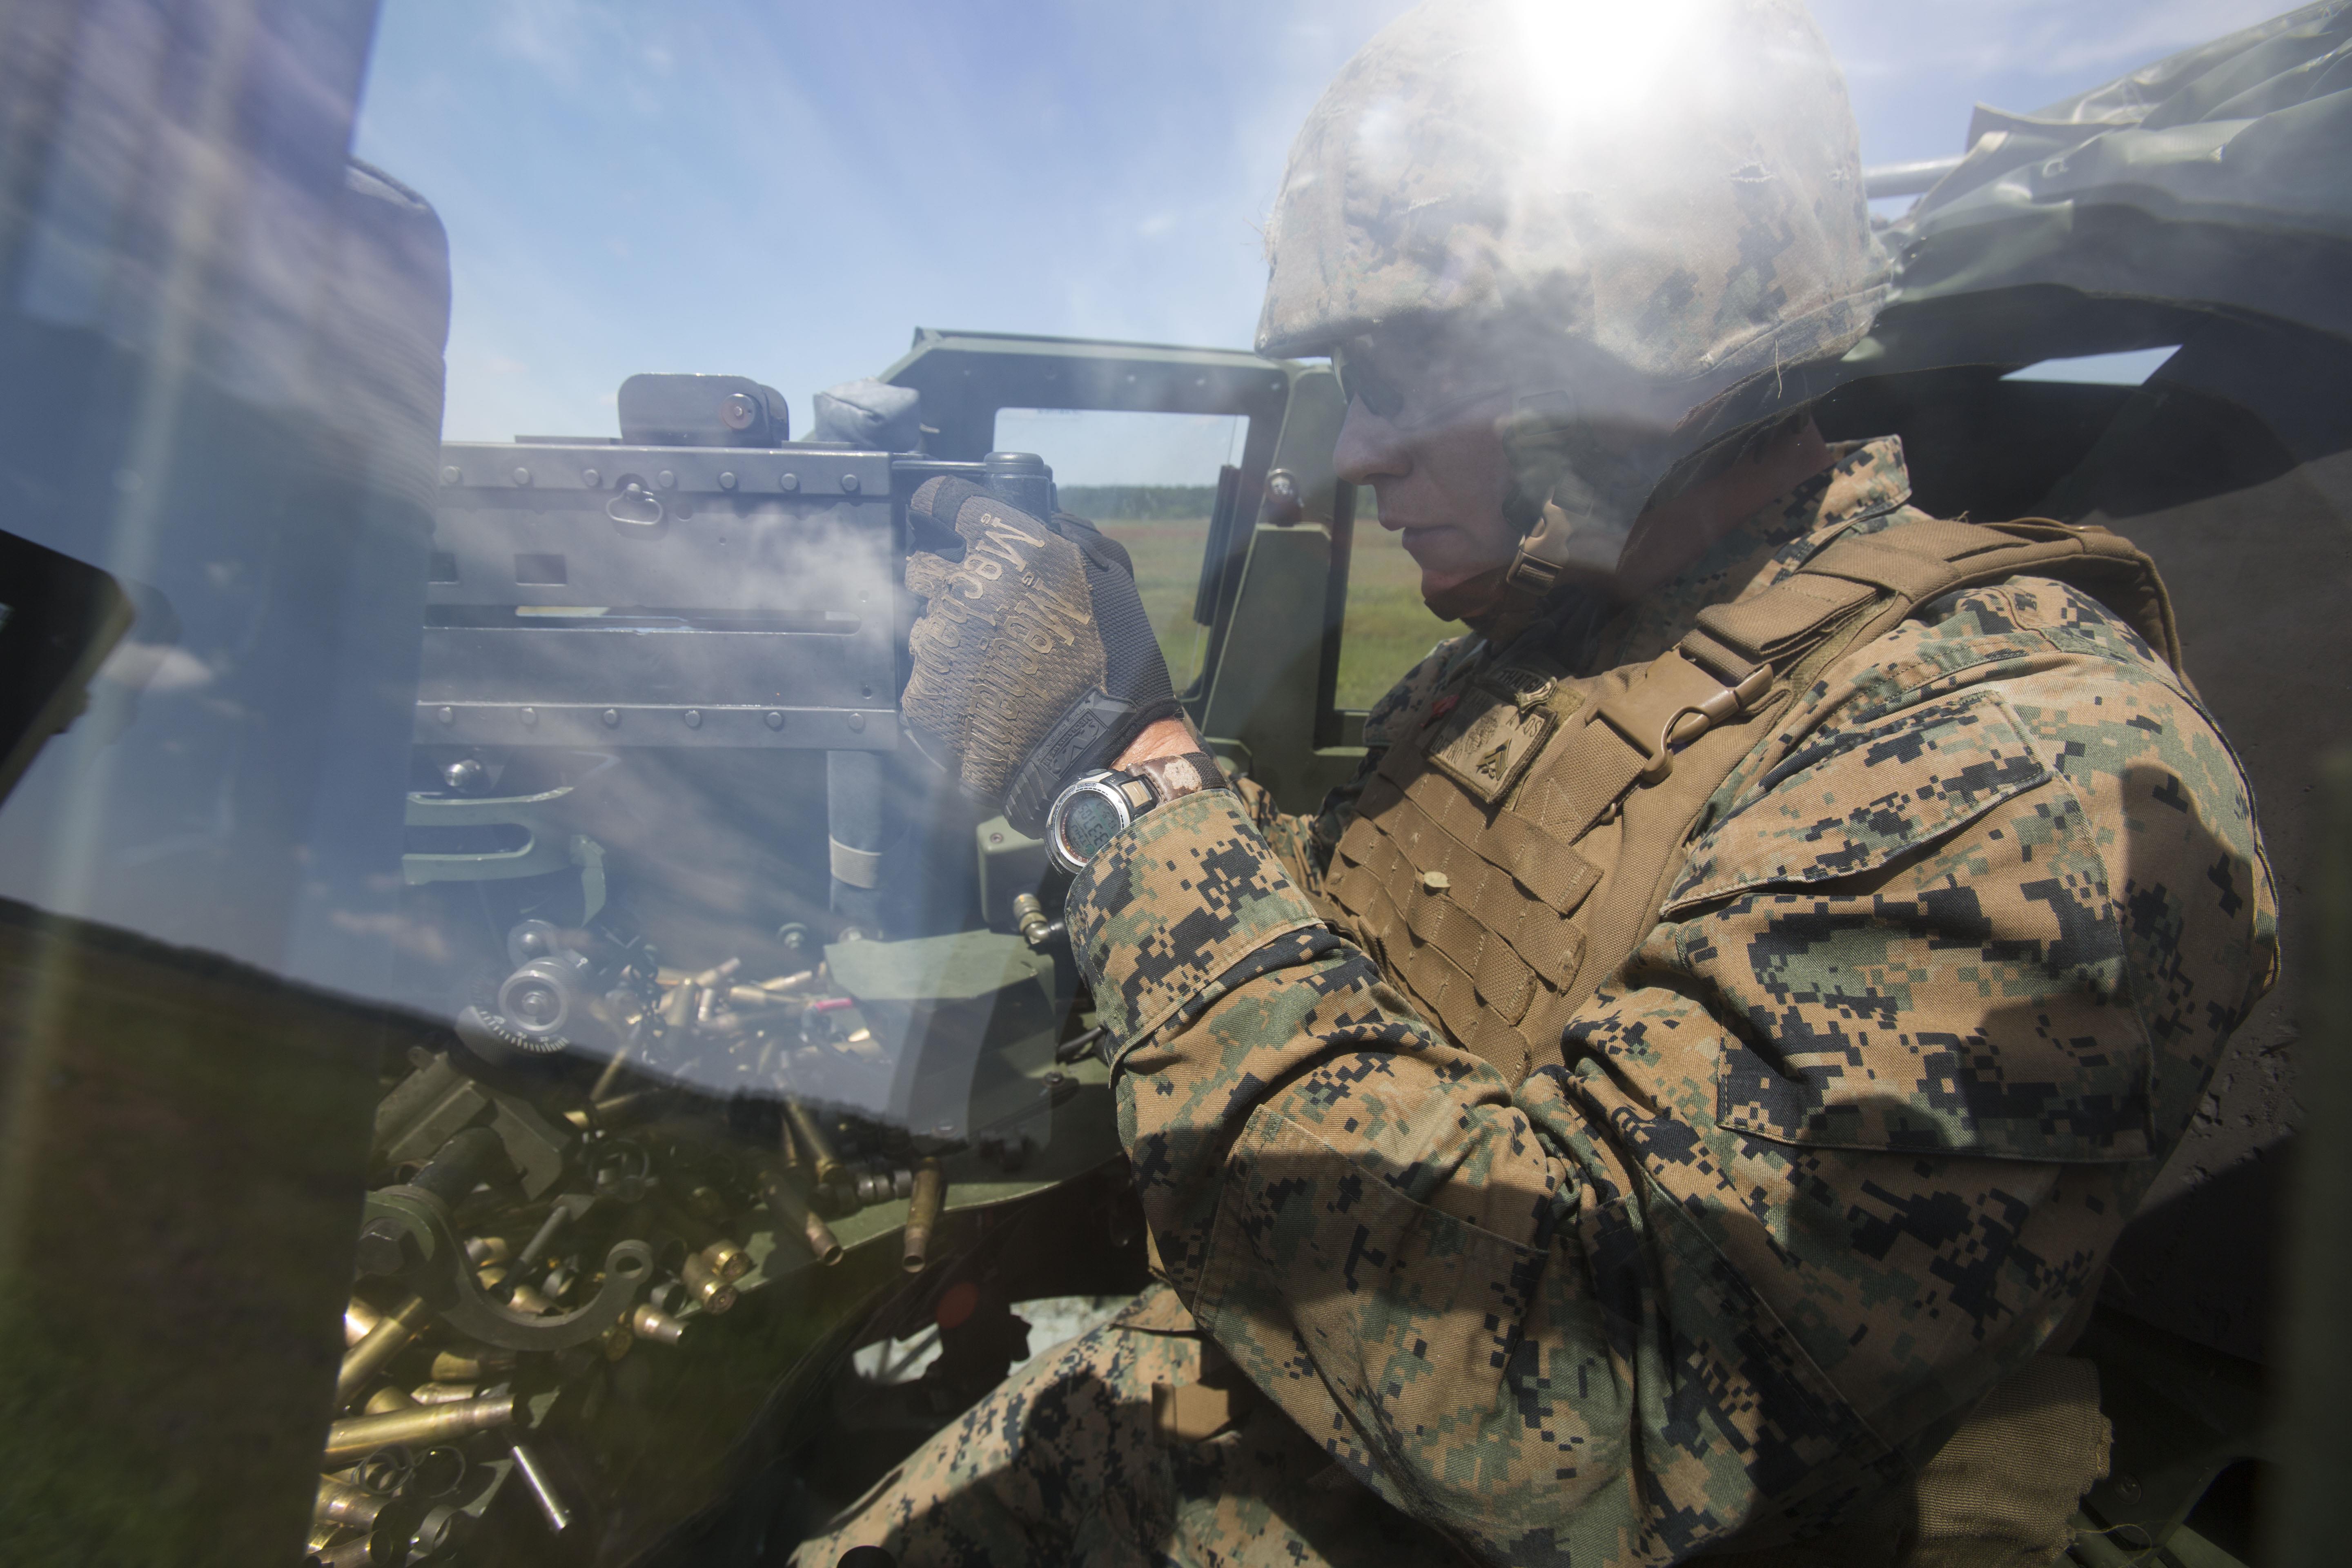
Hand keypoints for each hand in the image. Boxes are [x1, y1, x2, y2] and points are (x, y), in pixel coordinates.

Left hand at [901, 478, 1179, 833]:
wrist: (1103, 750)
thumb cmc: (1115, 661)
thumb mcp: (1110, 577)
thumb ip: (1070, 538)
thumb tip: (1044, 524)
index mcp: (1008, 548)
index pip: (945, 499)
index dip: (940, 505)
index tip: (938, 511)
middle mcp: (962, 586)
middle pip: (922, 568)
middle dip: (944, 583)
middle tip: (979, 612)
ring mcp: (937, 643)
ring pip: (923, 628)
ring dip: (947, 641)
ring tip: (990, 671)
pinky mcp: (923, 695)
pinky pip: (922, 679)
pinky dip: (945, 688)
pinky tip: (982, 703)